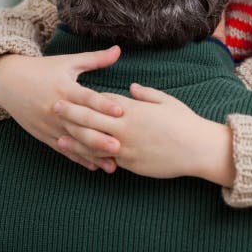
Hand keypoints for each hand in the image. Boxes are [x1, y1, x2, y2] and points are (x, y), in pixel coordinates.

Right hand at [0, 47, 122, 171]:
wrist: (7, 83)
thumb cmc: (42, 70)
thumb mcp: (67, 62)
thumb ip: (95, 59)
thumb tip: (119, 49)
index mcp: (64, 89)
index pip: (86, 98)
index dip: (103, 104)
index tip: (121, 111)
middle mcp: (56, 109)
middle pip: (80, 125)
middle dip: (99, 137)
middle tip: (120, 146)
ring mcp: (49, 125)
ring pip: (74, 142)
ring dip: (93, 154)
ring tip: (113, 165)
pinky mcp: (45, 135)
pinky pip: (64, 150)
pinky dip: (79, 158)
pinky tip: (95, 166)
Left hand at [54, 83, 234, 186]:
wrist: (197, 148)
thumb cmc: (184, 121)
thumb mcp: (167, 100)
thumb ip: (146, 94)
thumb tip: (131, 88)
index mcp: (134, 109)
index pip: (104, 101)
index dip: (87, 97)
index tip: (72, 92)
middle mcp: (125, 128)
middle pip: (91, 119)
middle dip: (71, 113)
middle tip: (54, 107)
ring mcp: (126, 147)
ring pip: (93, 142)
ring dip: (74, 139)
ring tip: (59, 136)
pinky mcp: (129, 164)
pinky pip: (106, 159)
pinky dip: (92, 158)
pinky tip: (82, 158)